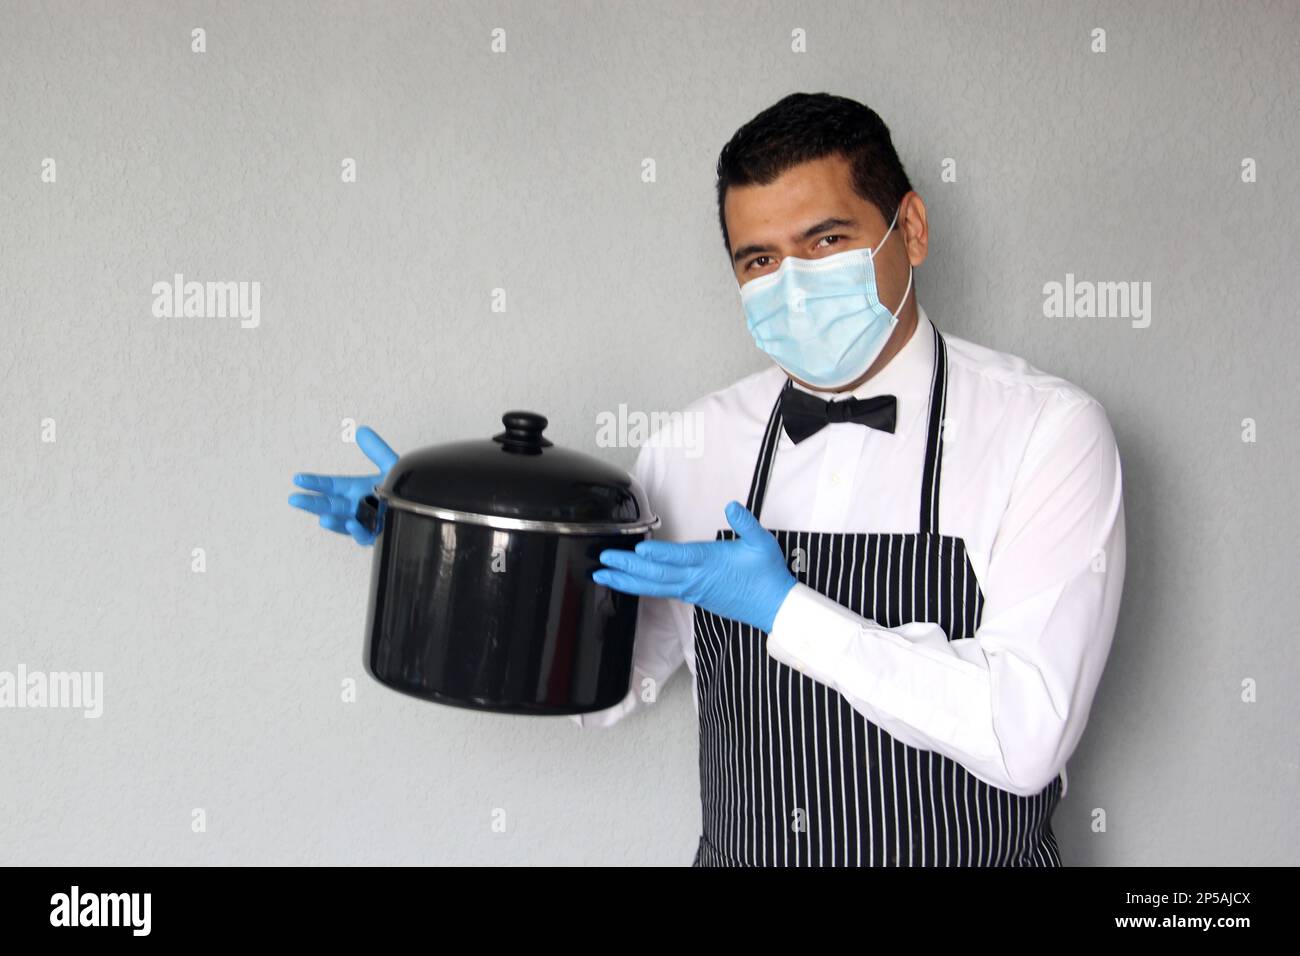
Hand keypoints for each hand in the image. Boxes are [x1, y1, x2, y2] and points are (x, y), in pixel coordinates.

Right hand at [288, 426, 399, 545]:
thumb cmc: (401, 489)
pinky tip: (351, 523)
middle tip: (295, 499)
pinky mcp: (377, 535)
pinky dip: (357, 530)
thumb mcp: (390, 466)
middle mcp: (356, 507)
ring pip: (343, 524)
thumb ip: (376, 450)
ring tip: (323, 518)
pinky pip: (365, 536)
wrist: (420, 506)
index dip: (315, 482)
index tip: (299, 478)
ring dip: (333, 522)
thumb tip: (362, 431)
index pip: (330, 486)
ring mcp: (364, 522)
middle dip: (313, 503)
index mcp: (355, 490)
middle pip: (330, 505)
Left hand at [593, 500, 796, 632]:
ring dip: (628, 581)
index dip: (658, 554)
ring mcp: (693, 590)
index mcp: (711, 562)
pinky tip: (630, 584)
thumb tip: (732, 506)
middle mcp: (697, 579)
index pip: (680, 557)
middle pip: (657, 574)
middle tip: (603, 562)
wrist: (775, 608)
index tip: (637, 549)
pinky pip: (662, 592)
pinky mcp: (694, 597)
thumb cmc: (767, 574)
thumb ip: (746, 523)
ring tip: (604, 577)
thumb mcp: (762, 543)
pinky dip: (642, 588)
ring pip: (654, 587)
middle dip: (628, 568)